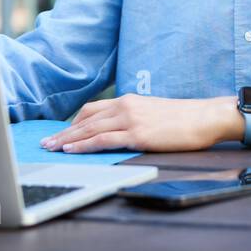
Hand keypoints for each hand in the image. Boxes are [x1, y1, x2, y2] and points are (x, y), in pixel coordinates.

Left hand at [39, 93, 228, 153]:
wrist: (205, 117)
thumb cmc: (183, 118)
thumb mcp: (152, 112)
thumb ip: (134, 118)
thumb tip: (119, 131)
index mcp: (128, 100)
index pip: (92, 109)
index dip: (73, 122)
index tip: (61, 132)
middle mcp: (125, 106)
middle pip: (85, 119)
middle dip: (63, 132)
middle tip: (46, 142)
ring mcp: (130, 119)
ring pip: (89, 129)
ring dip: (67, 139)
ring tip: (51, 148)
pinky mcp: (137, 134)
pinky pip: (103, 139)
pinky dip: (84, 145)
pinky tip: (72, 150)